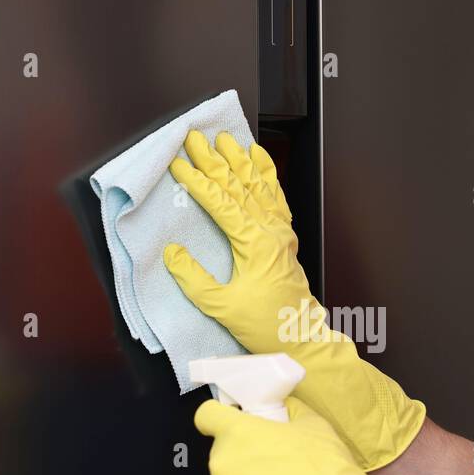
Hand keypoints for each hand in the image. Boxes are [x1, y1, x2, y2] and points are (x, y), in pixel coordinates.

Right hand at [163, 131, 317, 353]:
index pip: (220, 202)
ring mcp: (281, 232)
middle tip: (195, 136)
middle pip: (238, 186)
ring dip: (240, 160)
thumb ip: (194, 279)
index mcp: (255, 242)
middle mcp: (270, 230)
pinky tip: (259, 158)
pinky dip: (267, 175)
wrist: (301, 338)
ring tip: (226, 138)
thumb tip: (172, 252)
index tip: (177, 162)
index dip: (196, 181)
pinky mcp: (285, 237)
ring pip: (258, 186)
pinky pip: (276, 198)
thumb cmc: (265, 325)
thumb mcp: (222, 307)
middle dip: (214, 160)